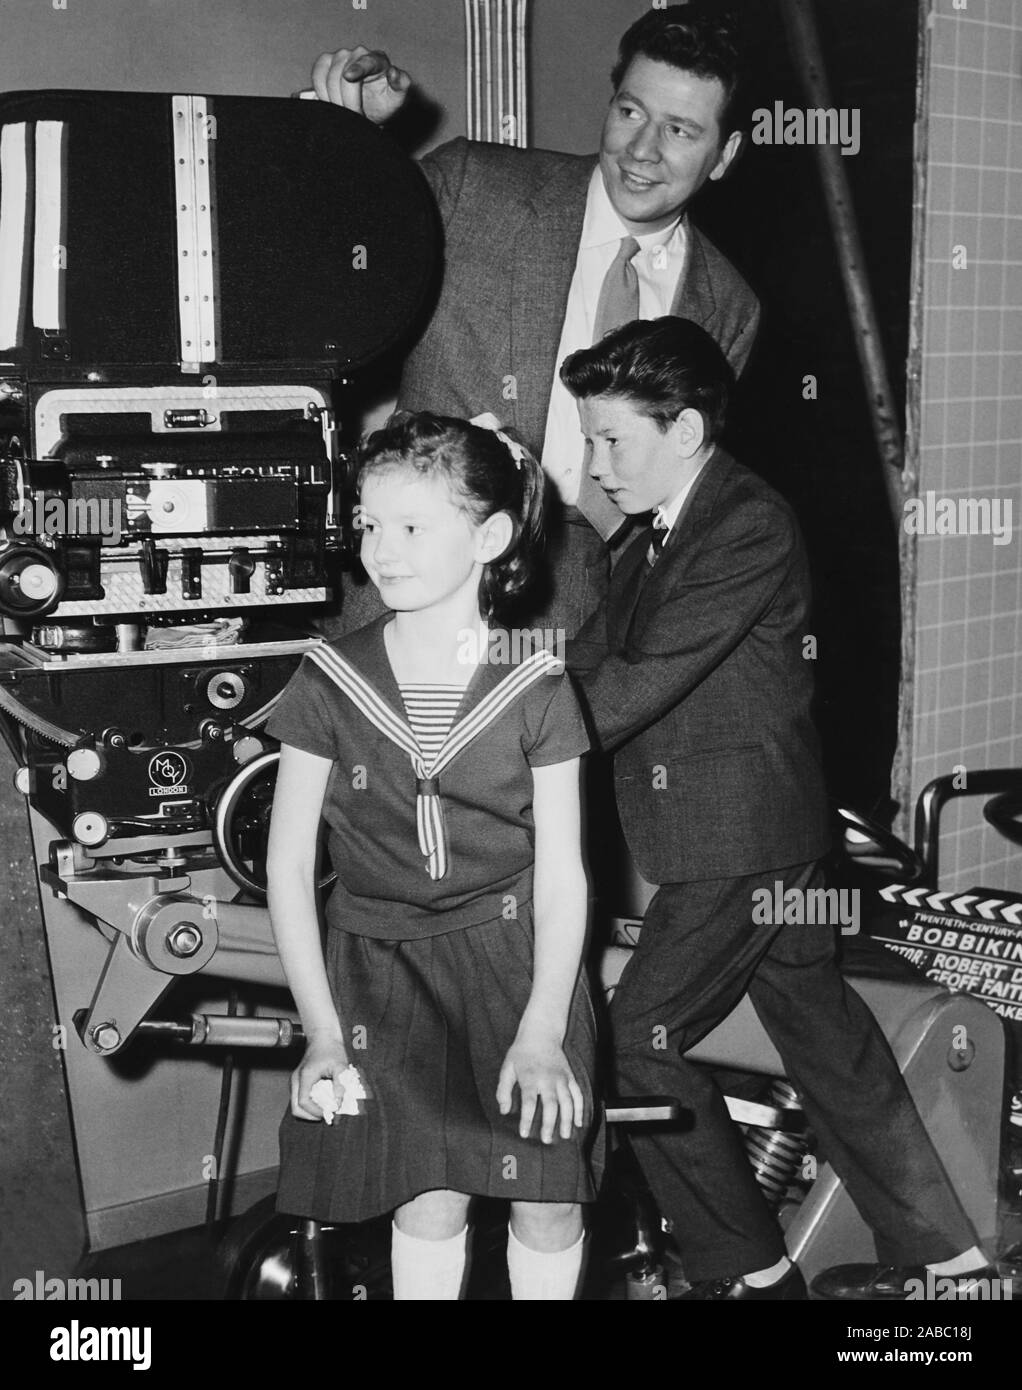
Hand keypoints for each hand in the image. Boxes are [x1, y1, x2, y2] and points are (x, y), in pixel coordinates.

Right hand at [290, 1034, 350, 1121]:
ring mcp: (295, 1081)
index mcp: (305, 1076)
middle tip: (327, 1114)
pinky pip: (300, 1099)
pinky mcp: (299, 1082)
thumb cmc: (331, 1048)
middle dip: (311, 1115)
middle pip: (296, 1108)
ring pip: (297, 1105)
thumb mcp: (341, 1065)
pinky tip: (324, 1099)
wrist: (323, 1036)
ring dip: (311, 1110)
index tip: (330, 1112)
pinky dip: (311, 1104)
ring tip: (327, 1107)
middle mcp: (296, 1080)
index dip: (316, 1112)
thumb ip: (341, 1085)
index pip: (303, 1103)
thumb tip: (339, 1103)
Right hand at [308, 45, 411, 122]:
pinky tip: (330, 104)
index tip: (348, 77)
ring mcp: (340, 57)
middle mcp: (357, 54)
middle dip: (346, 100)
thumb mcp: (398, 96)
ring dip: (332, 98)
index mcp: (377, 60)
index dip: (357, 68)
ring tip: (343, 112)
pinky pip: (317, 75)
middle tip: (354, 117)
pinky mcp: (325, 64)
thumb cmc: (386, 100)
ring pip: (327, 74)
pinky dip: (320, 91)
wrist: (372, 107)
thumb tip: (393, 73)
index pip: (366, 61)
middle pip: (342, 73)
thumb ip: (400, 83)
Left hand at [497, 1028, 585, 1143]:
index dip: (527, 1119)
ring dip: (567, 1119)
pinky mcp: (570, 1076)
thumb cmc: (521, 1052)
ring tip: (565, 1136)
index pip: (529, 1102)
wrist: (541, 1032)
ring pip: (568, 1101)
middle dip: (550, 1123)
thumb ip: (503, 1090)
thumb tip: (504, 1111)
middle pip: (551, 1104)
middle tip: (546, 1140)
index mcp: (530, 1077)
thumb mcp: (507, 1068)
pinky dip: (580, 1108)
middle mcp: (548, 1078)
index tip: (525, 1134)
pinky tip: (579, 1122)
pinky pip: (578, 1094)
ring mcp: (561, 1077)